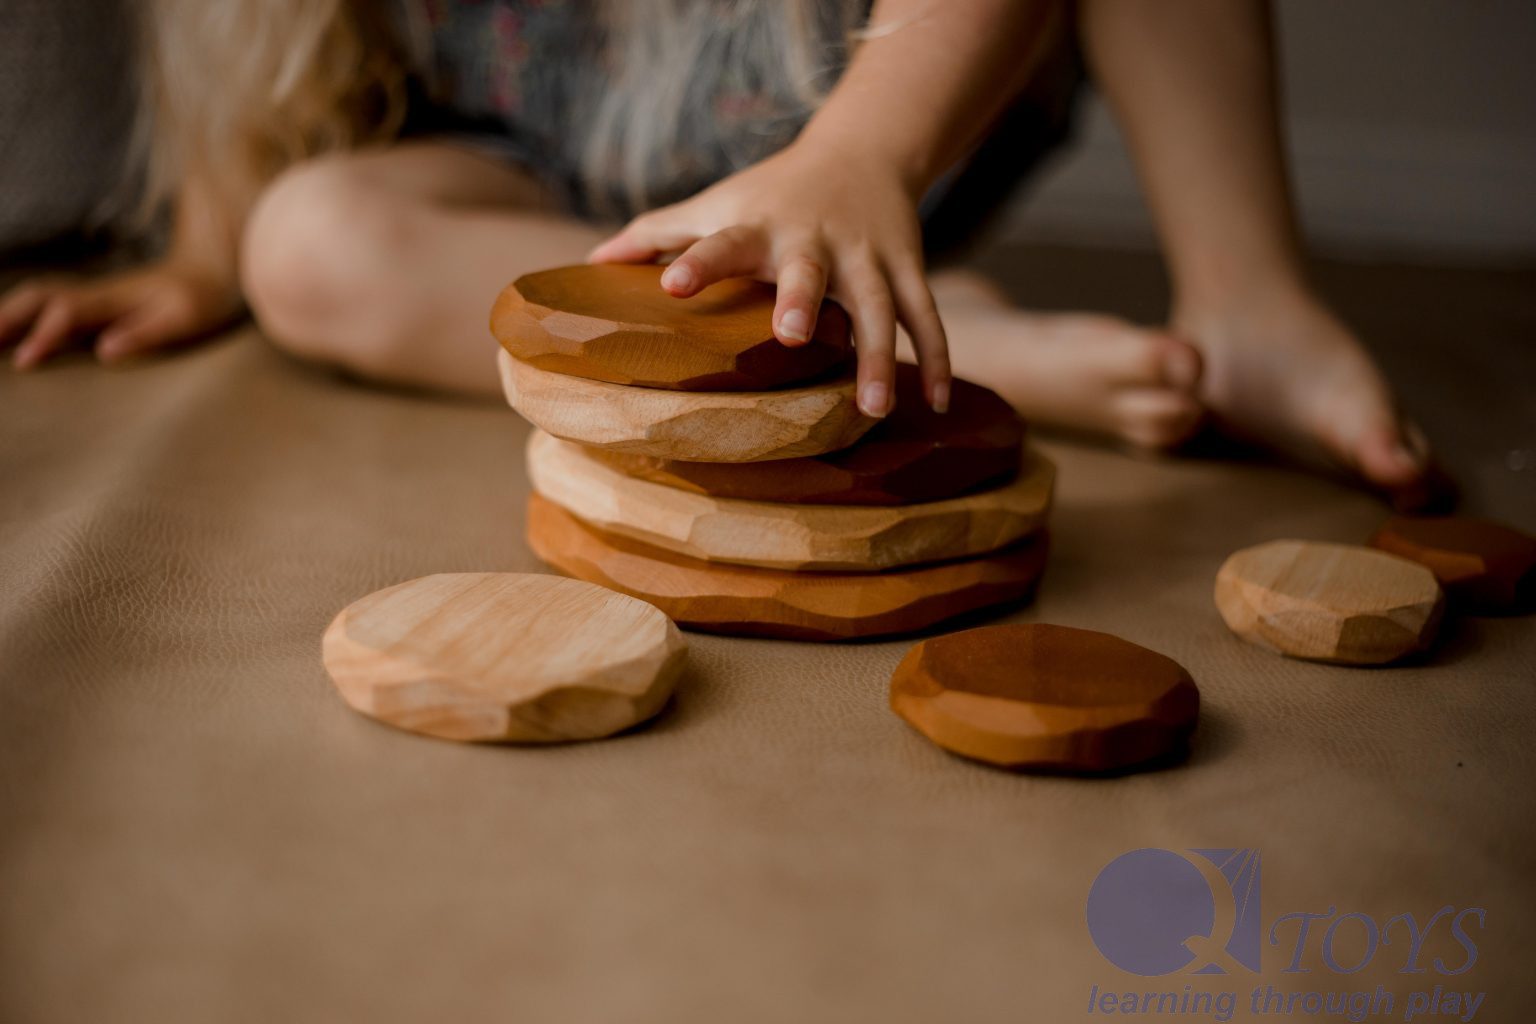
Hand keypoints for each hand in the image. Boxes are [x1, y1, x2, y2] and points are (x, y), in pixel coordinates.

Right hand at [0, 262, 242, 369]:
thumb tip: (105, 351)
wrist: (211, 271)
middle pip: (39, 296)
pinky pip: (48, 302)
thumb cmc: (200, 300)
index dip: (44, 335)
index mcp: (115, 299)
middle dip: (6, 317)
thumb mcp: (184, 319)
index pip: (68, 313)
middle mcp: (97, 292)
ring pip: (38, 295)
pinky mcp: (93, 301)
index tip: (24, 360)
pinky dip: (21, 312)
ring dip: (7, 313)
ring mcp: (92, 294)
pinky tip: (7, 329)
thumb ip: (146, 333)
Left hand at [588, 141, 950, 416]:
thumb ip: (656, 232)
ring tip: (875, 407)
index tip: (672, 283)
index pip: (722, 242)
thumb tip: (591, 262)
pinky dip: (937, 359)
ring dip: (880, 355)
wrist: (863, 148)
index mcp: (759, 227)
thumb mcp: (715, 204)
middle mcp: (815, 241)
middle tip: (791, 336)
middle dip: (803, 300)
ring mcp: (867, 256)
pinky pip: (927, 317)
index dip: (698, 261)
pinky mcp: (908, 267)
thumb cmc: (771, 191)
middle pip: (810, 272)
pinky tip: (937, 404)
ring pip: (880, 307)